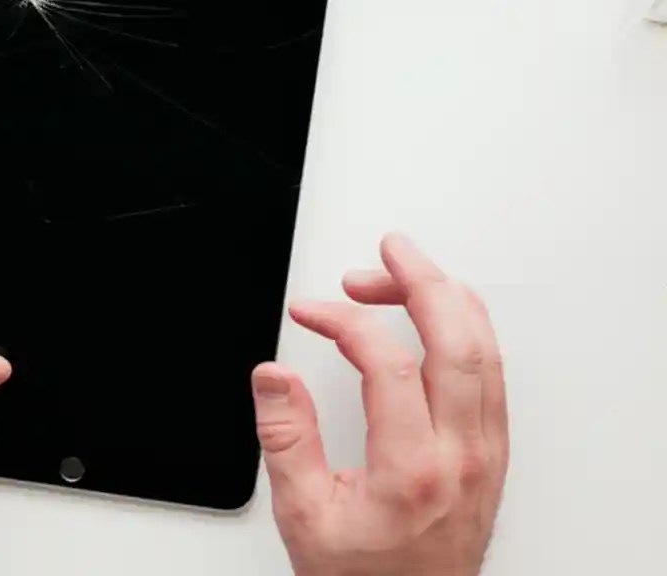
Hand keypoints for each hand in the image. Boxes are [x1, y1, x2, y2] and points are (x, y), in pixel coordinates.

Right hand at [252, 234, 507, 575]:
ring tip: (408, 271)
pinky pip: (493, 373)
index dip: (346, 321)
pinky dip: (467, 330)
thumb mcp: (303, 515)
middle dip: (421, 281)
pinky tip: (441, 317)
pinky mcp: (492, 454)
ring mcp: (486, 452)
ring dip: (448, 299)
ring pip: (486, 351)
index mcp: (411, 469)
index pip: (388, 364)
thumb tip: (273, 376)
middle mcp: (461, 455)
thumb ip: (285, 439)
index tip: (313, 311)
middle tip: (387, 252)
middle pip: (458, 340)